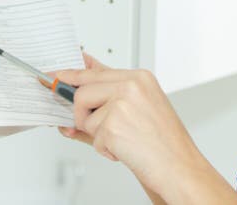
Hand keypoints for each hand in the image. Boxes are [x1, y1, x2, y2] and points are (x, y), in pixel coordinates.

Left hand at [47, 52, 206, 196]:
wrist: (179, 166)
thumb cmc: (165, 141)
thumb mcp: (142, 108)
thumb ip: (108, 95)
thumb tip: (76, 92)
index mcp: (140, 77)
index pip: (95, 71)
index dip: (72, 75)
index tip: (57, 75)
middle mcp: (131, 86)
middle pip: (83, 91)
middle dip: (83, 114)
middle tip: (100, 127)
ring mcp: (121, 104)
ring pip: (85, 117)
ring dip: (99, 134)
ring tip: (125, 138)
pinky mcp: (113, 125)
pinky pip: (93, 138)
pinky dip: (106, 149)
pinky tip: (127, 149)